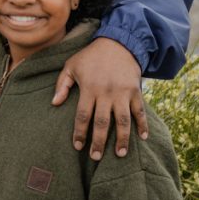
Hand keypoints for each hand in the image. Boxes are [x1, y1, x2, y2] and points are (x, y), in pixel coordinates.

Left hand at [53, 37, 146, 159]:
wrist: (119, 42)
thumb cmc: (91, 56)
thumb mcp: (72, 65)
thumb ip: (62, 84)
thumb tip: (54, 103)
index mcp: (89, 88)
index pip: (83, 115)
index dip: (80, 133)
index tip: (78, 147)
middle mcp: (106, 92)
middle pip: (102, 122)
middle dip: (99, 142)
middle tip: (96, 157)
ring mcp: (123, 92)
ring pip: (123, 120)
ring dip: (122, 138)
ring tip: (121, 154)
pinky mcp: (135, 91)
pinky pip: (140, 111)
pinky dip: (143, 124)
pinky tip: (144, 138)